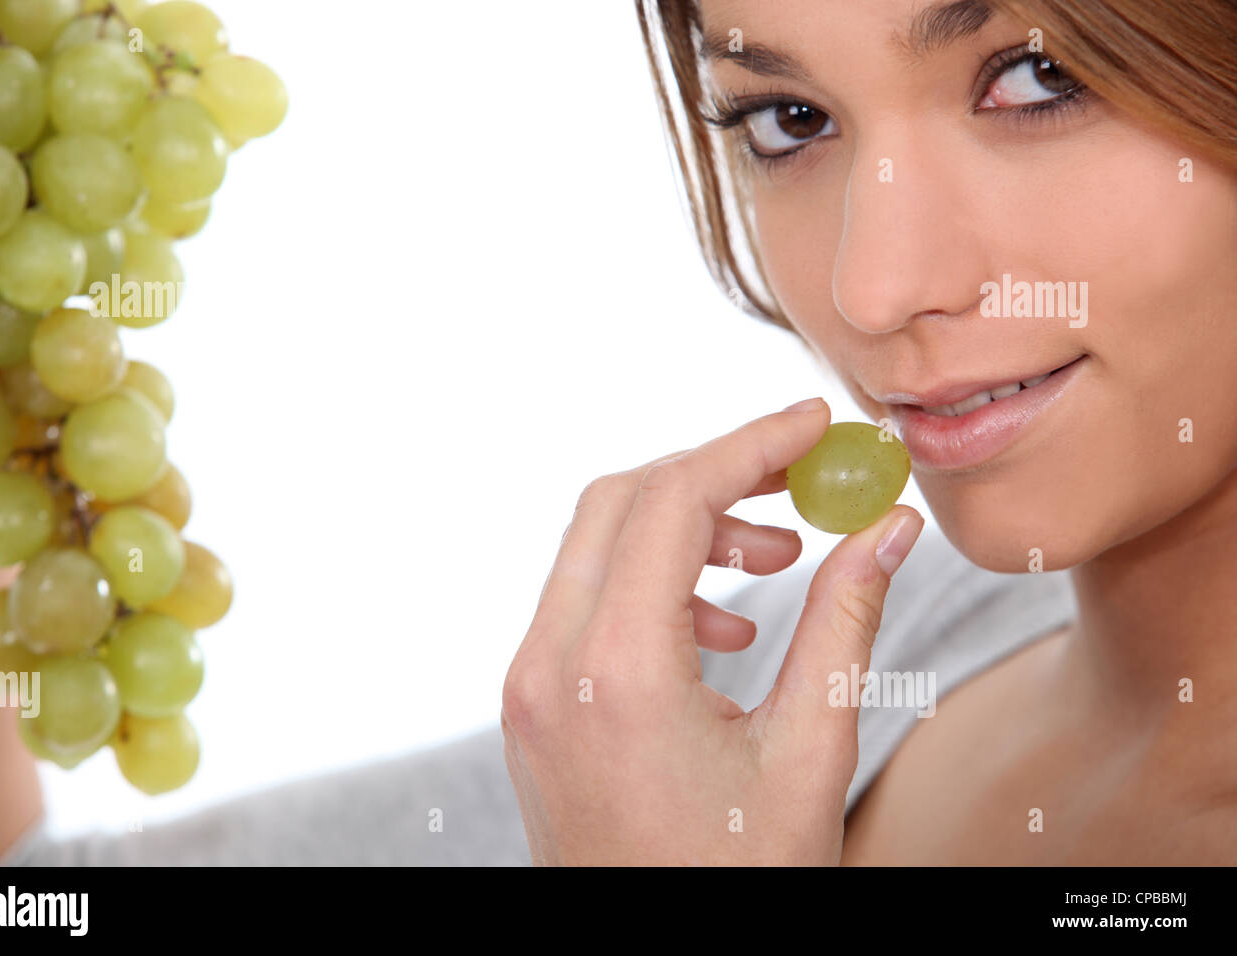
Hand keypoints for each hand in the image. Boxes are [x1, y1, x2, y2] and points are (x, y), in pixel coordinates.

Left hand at [501, 399, 923, 864]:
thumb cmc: (736, 880)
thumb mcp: (808, 752)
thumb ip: (844, 624)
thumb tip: (886, 527)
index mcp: (614, 671)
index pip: (672, 501)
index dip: (749, 445)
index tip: (813, 423)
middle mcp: (548, 665)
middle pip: (619, 503)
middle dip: (714, 474)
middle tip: (800, 477)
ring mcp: (530, 686)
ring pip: (596, 547)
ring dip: (684, 529)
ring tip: (776, 562)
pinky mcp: (535, 705)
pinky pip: (585, 602)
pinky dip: (652, 583)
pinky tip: (726, 628)